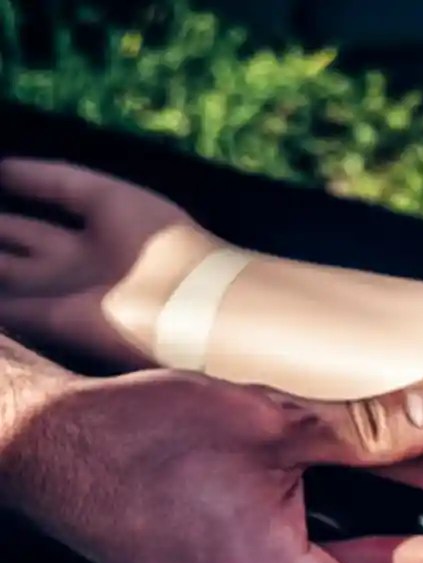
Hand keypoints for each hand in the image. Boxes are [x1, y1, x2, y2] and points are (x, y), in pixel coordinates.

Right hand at [0, 158, 220, 369]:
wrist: (194, 300)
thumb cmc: (163, 242)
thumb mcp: (106, 198)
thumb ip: (53, 182)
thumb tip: (2, 168)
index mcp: (92, 238)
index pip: (28, 225)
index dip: (4, 209)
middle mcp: (70, 270)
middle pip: (7, 253)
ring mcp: (58, 297)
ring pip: (2, 280)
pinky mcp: (51, 325)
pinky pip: (6, 313)